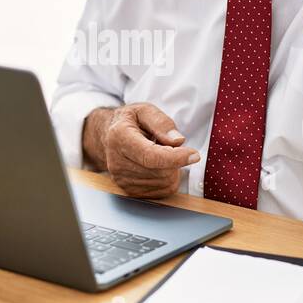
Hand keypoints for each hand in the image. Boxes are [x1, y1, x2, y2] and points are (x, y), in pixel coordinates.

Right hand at [83, 103, 199, 198]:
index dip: (175, 158)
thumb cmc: (130, 122)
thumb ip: (161, 122)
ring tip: (160, 153)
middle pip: (161, 171)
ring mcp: (122, 180)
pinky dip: (168, 179)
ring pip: (165, 182)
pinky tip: (158, 166)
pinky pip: (163, 191)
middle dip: (175, 159)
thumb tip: (178, 141)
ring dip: (172, 169)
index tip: (194, 155)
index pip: (150, 156)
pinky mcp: (130, 191)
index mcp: (120, 137)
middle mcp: (117, 162)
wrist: (108, 137)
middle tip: (168, 145)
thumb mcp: (145, 110)